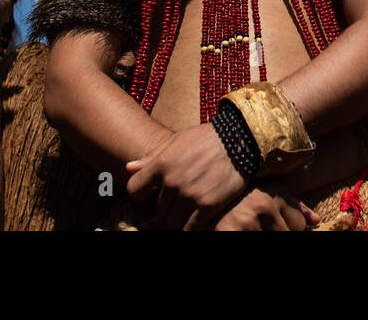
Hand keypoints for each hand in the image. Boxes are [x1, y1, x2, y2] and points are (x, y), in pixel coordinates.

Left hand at [126, 123, 247, 229]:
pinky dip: (190, 228)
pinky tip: (195, 220)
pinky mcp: (208, 205)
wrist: (238, 139)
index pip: (134, 190)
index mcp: (162, 163)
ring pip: (171, 222)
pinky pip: (191, 228)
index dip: (138, 195)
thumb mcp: (176, 141)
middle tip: (172, 206)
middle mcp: (173, 181)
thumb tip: (128, 168)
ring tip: (183, 213)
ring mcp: (190, 194)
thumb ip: (151, 157)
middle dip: (162, 210)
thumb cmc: (205, 138)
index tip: (147, 196)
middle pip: (156, 210)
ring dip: (175, 221)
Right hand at [214, 185, 320, 231]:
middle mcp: (262, 207)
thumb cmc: (238, 195)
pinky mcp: (230, 233)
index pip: (298, 226)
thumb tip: (316, 220)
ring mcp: (246, 224)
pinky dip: (246, 235)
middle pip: (286, 235)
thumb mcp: (266, 192)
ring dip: (258, 234)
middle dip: (274, 232)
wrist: (201, 196)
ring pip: (271, 238)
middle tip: (255, 222)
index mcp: (271, 195)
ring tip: (245, 224)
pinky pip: (254, 241)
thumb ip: (292, 205)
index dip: (286, 227)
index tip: (268, 221)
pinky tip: (238, 229)